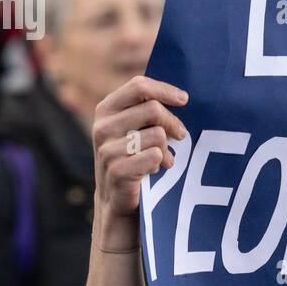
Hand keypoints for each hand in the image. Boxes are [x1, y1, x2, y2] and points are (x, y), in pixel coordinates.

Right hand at [90, 75, 187, 247]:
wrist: (117, 199)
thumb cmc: (133, 158)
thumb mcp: (135, 129)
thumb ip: (148, 109)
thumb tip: (182, 96)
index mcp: (106, 109)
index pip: (138, 86)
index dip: (164, 90)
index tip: (184, 99)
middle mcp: (102, 126)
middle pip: (153, 109)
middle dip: (173, 123)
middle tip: (181, 136)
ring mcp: (106, 149)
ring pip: (157, 135)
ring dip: (166, 149)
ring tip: (162, 159)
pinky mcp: (116, 170)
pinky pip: (154, 156)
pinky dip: (160, 163)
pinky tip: (154, 171)